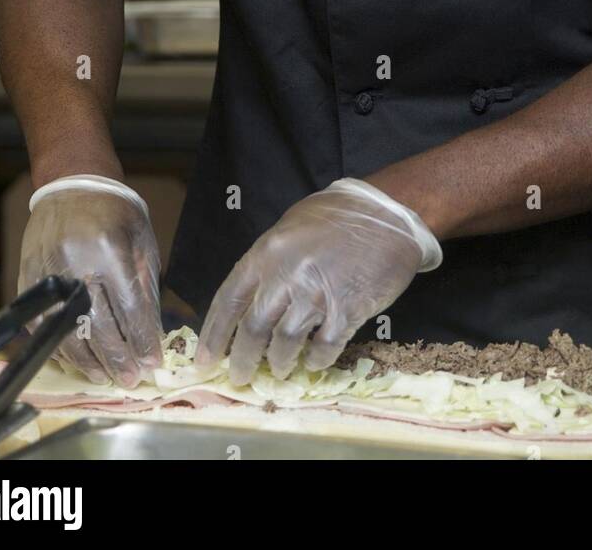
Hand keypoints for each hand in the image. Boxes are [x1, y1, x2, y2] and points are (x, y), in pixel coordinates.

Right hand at [18, 179, 162, 387]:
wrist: (73, 184)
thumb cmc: (115, 212)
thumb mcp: (141, 242)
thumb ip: (146, 287)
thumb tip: (152, 335)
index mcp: (110, 251)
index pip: (129, 309)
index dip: (141, 341)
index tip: (152, 362)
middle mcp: (76, 262)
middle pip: (98, 326)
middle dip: (117, 358)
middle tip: (130, 379)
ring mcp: (48, 271)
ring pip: (66, 330)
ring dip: (87, 360)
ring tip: (104, 376)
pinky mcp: (28, 276)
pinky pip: (41, 321)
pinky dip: (59, 343)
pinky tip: (76, 358)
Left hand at [197, 178, 440, 385]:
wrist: (386, 214)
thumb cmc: (336, 218)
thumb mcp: (290, 229)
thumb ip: (268, 264)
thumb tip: (250, 304)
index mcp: (266, 252)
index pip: (230, 300)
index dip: (214, 335)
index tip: (205, 361)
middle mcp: (286, 274)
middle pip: (253, 329)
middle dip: (243, 359)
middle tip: (240, 377)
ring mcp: (317, 293)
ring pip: (285, 343)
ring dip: (279, 362)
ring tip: (279, 369)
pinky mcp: (347, 310)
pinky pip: (324, 347)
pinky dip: (316, 360)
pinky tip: (314, 361)